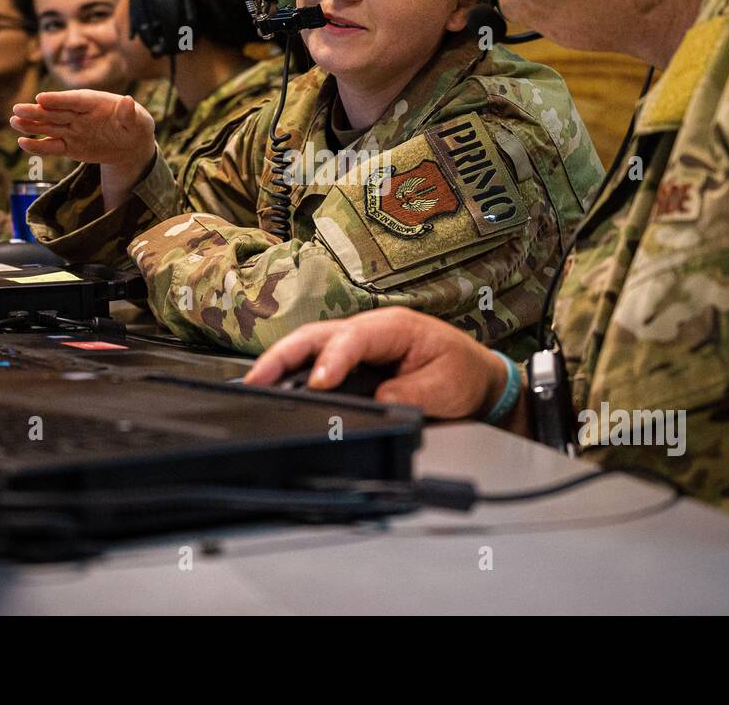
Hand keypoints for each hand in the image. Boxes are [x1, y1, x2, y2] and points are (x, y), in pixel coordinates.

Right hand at [10, 90, 155, 189]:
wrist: (131, 146)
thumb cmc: (136, 127)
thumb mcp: (140, 121)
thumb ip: (130, 114)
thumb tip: (127, 100)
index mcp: (94, 103)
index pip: (73, 100)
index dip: (58, 99)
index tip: (42, 98)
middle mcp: (78, 115)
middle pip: (55, 112)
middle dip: (37, 111)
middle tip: (18, 109)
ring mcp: (72, 130)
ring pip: (48, 127)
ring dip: (31, 125)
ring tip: (14, 121)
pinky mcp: (69, 146)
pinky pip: (51, 146)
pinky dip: (38, 146)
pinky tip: (22, 142)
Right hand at [244, 307, 509, 419]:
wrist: (477, 379)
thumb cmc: (463, 374)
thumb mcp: (444, 387)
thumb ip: (409, 395)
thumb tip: (377, 402)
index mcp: (394, 327)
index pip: (353, 338)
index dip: (332, 360)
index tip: (317, 384)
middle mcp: (369, 330)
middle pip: (316, 336)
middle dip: (282, 355)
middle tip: (255, 380)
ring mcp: (357, 345)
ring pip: (308, 347)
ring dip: (278, 363)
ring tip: (252, 385)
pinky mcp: (351, 363)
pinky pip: (315, 363)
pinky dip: (290, 374)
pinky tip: (271, 389)